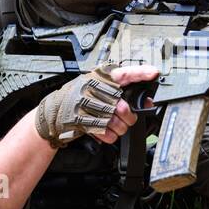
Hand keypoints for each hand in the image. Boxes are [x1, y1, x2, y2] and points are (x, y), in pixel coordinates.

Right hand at [34, 64, 159, 147]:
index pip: (124, 73)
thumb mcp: (100, 88)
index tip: (153, 73)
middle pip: (123, 107)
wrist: (55, 109)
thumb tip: (147, 101)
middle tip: (125, 117)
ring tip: (113, 124)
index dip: (140, 73)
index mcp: (101, 76)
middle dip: (129, 117)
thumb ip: (123, 91)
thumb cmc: (81, 97)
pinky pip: (106, 133)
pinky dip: (109, 136)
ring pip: (116, 123)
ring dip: (119, 128)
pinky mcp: (80, 120)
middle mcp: (93, 87)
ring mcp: (86, 104)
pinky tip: (105, 130)